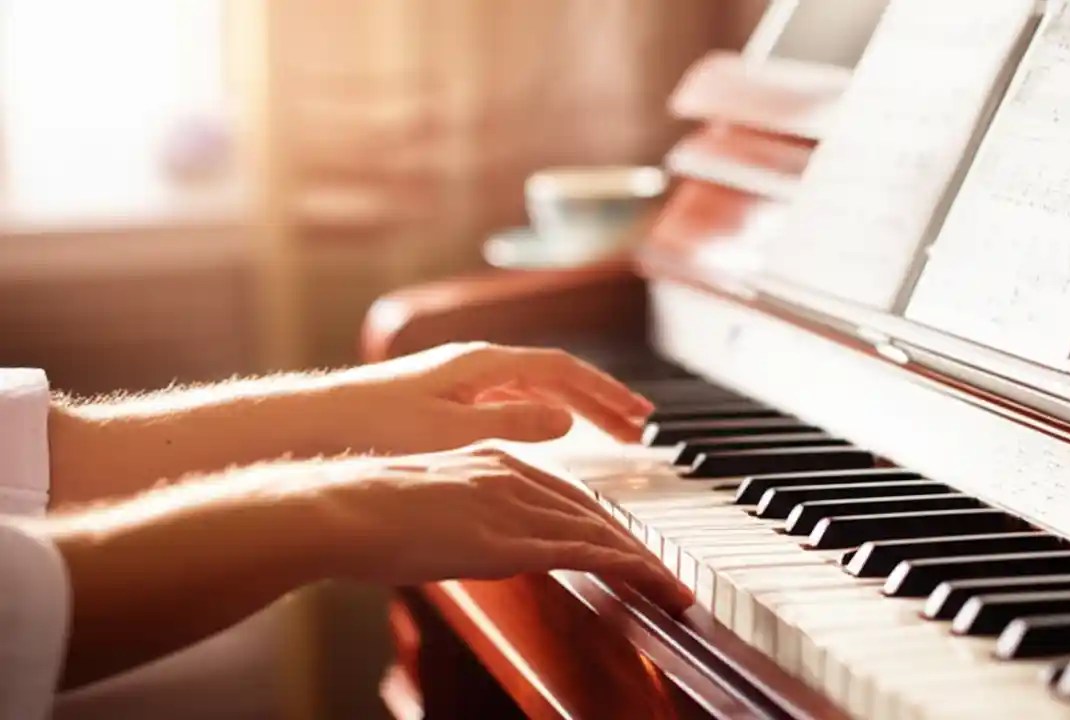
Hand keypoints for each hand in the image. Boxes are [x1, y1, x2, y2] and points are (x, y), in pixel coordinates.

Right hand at [318, 449, 692, 613]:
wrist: (342, 508)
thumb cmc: (366, 512)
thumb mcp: (427, 503)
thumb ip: (461, 515)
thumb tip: (473, 539)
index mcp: (491, 461)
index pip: (564, 493)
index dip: (600, 522)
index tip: (622, 544)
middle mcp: (511, 475)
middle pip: (590, 510)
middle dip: (632, 542)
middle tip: (663, 571)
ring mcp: (514, 504)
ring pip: (598, 530)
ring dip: (641, 561)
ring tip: (671, 589)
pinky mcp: (510, 537)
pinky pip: (584, 551)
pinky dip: (626, 566)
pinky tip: (649, 580)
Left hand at [327, 343, 653, 452]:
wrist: (316, 425)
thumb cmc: (376, 426)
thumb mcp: (453, 429)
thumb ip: (513, 422)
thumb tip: (567, 418)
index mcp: (484, 363)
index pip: (563, 370)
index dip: (606, 392)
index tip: (639, 416)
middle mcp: (478, 364)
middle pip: (556, 377)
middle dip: (601, 400)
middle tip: (639, 428)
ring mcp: (464, 381)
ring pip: (537, 390)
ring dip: (577, 409)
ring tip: (610, 434)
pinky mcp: (449, 400)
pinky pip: (516, 401)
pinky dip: (546, 416)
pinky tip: (553, 435)